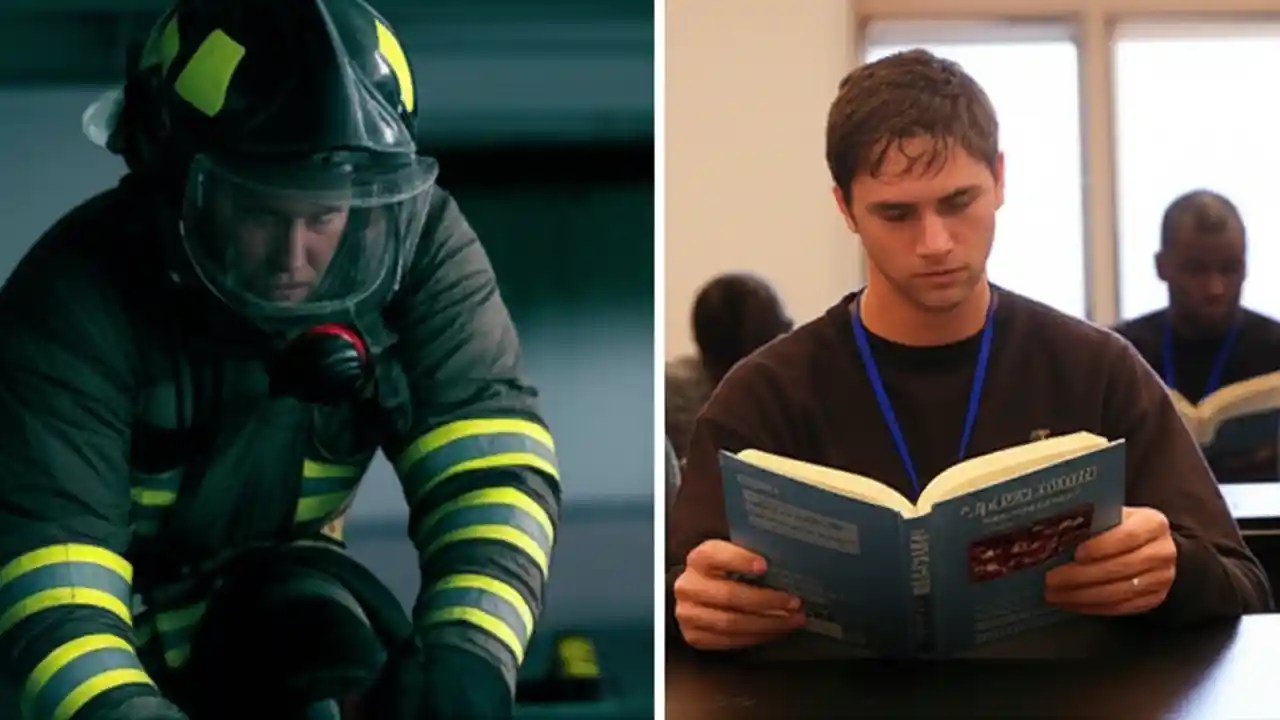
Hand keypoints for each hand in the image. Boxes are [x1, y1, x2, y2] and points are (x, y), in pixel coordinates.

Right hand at [673, 539, 806, 649]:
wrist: (692, 597)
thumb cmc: (719, 574)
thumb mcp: (729, 557)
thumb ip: (748, 558)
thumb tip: (785, 569)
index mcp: (699, 559)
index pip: (716, 555)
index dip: (740, 560)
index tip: (765, 565)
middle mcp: (688, 586)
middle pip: (729, 595)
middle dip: (767, 601)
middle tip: (794, 603)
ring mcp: (688, 614)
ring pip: (731, 623)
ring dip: (767, 624)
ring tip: (792, 621)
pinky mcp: (694, 637)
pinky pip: (730, 641)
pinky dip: (757, 637)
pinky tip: (775, 631)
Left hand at [1044, 506, 1176, 615]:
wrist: (1149, 545)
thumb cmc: (1120, 526)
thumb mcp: (1112, 515)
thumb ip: (1092, 523)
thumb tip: (1052, 534)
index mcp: (1153, 524)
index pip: (1128, 536)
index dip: (1101, 546)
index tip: (1075, 554)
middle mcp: (1162, 552)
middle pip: (1120, 567)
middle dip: (1080, 576)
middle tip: (1050, 579)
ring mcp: (1161, 578)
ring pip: (1119, 591)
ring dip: (1082, 595)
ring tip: (1054, 594)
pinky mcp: (1154, 599)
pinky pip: (1121, 607)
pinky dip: (1093, 607)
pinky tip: (1071, 603)